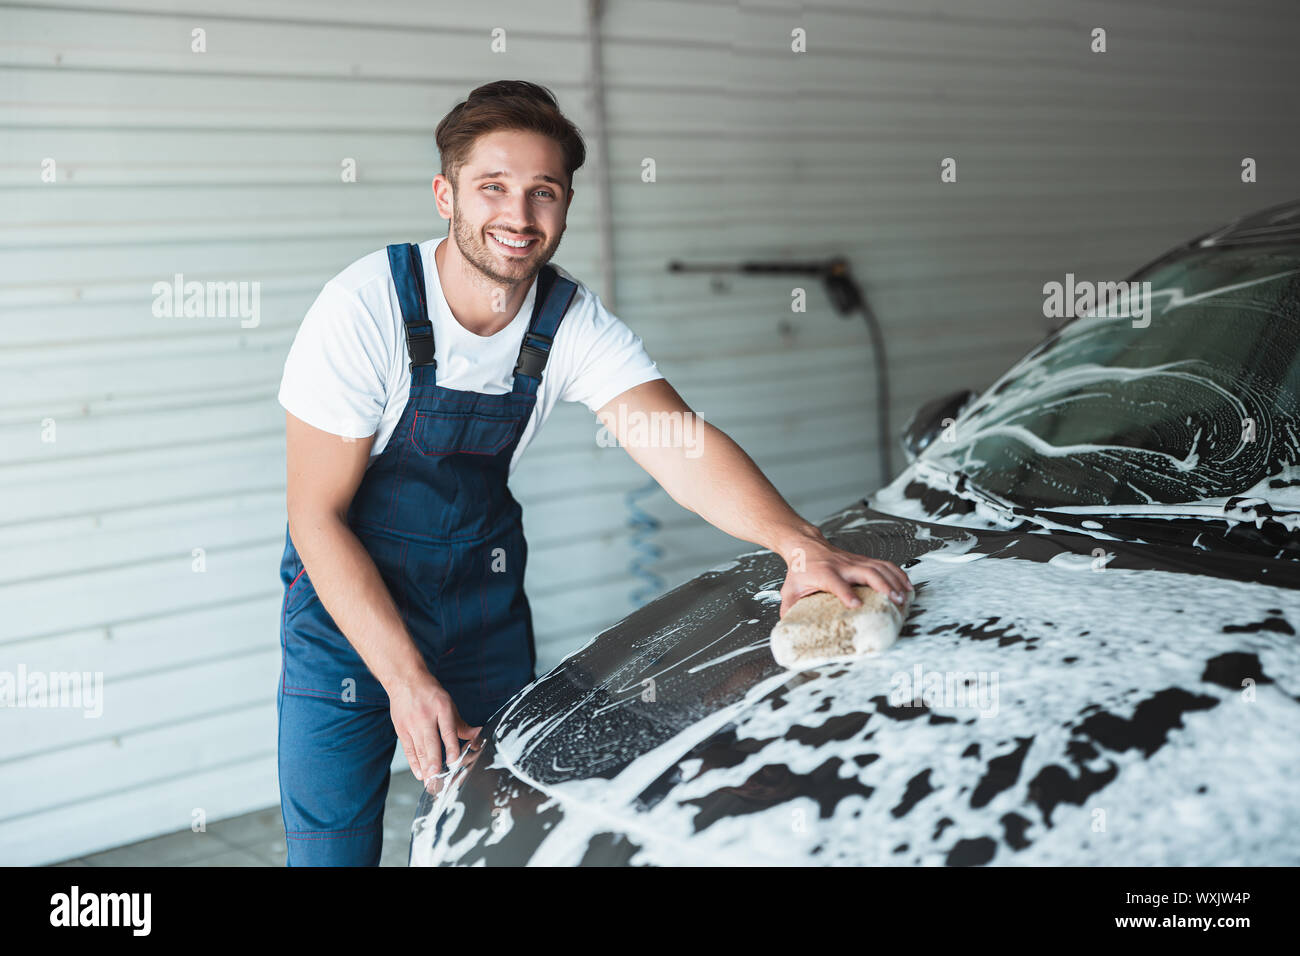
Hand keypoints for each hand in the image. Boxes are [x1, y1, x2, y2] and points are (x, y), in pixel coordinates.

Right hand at [388, 671, 481, 781]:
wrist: (405, 680)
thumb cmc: (430, 693)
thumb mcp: (448, 704)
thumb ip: (461, 724)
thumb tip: (477, 735)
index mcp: (441, 707)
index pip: (447, 729)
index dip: (451, 746)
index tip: (454, 760)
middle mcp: (426, 716)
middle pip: (430, 742)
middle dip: (434, 761)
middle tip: (437, 777)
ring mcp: (411, 723)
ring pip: (419, 748)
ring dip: (425, 766)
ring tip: (430, 781)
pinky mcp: (401, 729)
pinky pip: (408, 749)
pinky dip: (414, 763)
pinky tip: (419, 773)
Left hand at [777, 533, 912, 618]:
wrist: (805, 545)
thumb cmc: (799, 570)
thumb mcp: (789, 590)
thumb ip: (788, 609)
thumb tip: (789, 628)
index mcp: (824, 574)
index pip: (836, 583)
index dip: (846, 594)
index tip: (856, 606)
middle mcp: (842, 566)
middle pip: (866, 572)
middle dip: (883, 586)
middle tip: (896, 601)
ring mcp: (854, 561)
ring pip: (879, 567)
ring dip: (895, 580)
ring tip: (906, 596)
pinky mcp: (862, 560)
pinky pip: (883, 565)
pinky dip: (897, 573)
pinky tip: (907, 584)